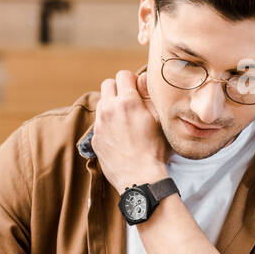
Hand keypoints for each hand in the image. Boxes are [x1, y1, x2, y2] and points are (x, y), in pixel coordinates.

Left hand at [91, 70, 170, 193]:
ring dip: (111, 105)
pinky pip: (99, 123)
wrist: (140, 178)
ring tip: (126, 119)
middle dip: (118, 88)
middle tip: (130, 101)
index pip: (123, 75)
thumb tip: (142, 78)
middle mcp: (109, 109)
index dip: (132, 80)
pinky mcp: (95, 139)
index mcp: (127, 102)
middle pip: (107, 84)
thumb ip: (149, 95)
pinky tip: (120, 135)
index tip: (138, 90)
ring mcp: (100, 125)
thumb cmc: (155, 149)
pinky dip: (107, 124)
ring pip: (102, 103)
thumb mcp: (160, 120)